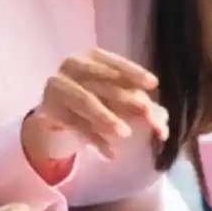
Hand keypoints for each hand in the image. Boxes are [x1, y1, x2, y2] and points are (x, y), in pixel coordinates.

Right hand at [24, 49, 169, 161]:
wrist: (59, 116)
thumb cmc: (96, 101)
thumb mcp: (119, 101)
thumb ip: (141, 108)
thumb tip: (164, 122)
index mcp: (92, 57)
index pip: (114, 61)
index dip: (134, 72)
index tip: (154, 84)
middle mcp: (72, 66)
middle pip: (101, 83)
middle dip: (125, 99)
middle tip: (146, 114)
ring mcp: (57, 86)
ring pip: (84, 100)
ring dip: (106, 117)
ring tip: (126, 133)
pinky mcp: (48, 108)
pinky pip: (73, 123)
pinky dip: (93, 138)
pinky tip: (111, 153)